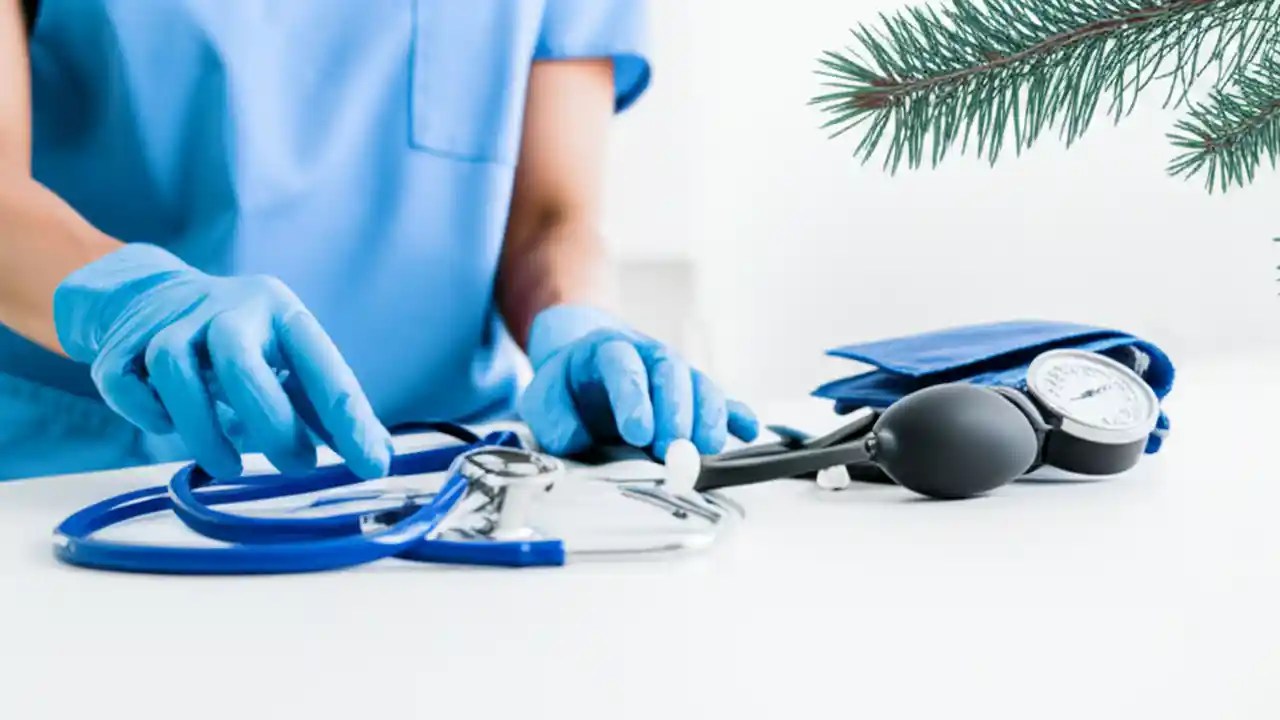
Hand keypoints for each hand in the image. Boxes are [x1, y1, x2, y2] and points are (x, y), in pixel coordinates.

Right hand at [53, 243, 391, 477]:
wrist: (151, 294)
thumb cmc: (244, 343)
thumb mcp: (290, 358)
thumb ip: (327, 407)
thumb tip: (378, 456)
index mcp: (280, 310)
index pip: (321, 364)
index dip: (348, 418)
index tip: (371, 466)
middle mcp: (225, 308)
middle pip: (239, 360)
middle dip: (271, 422)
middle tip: (297, 467)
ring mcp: (168, 323)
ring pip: (174, 372)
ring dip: (204, 431)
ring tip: (230, 466)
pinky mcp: (120, 347)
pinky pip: (126, 386)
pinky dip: (149, 415)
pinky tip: (172, 428)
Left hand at [517, 305, 758, 458]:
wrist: (583, 363)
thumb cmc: (566, 389)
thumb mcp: (544, 401)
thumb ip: (554, 420)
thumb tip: (575, 439)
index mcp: (607, 352)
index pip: (624, 367)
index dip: (634, 399)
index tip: (638, 433)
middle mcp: (648, 357)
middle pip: (670, 372)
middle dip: (677, 410)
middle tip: (676, 447)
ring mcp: (675, 374)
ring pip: (700, 384)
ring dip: (708, 415)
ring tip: (708, 448)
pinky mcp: (693, 396)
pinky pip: (721, 400)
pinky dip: (736, 415)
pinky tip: (749, 431)